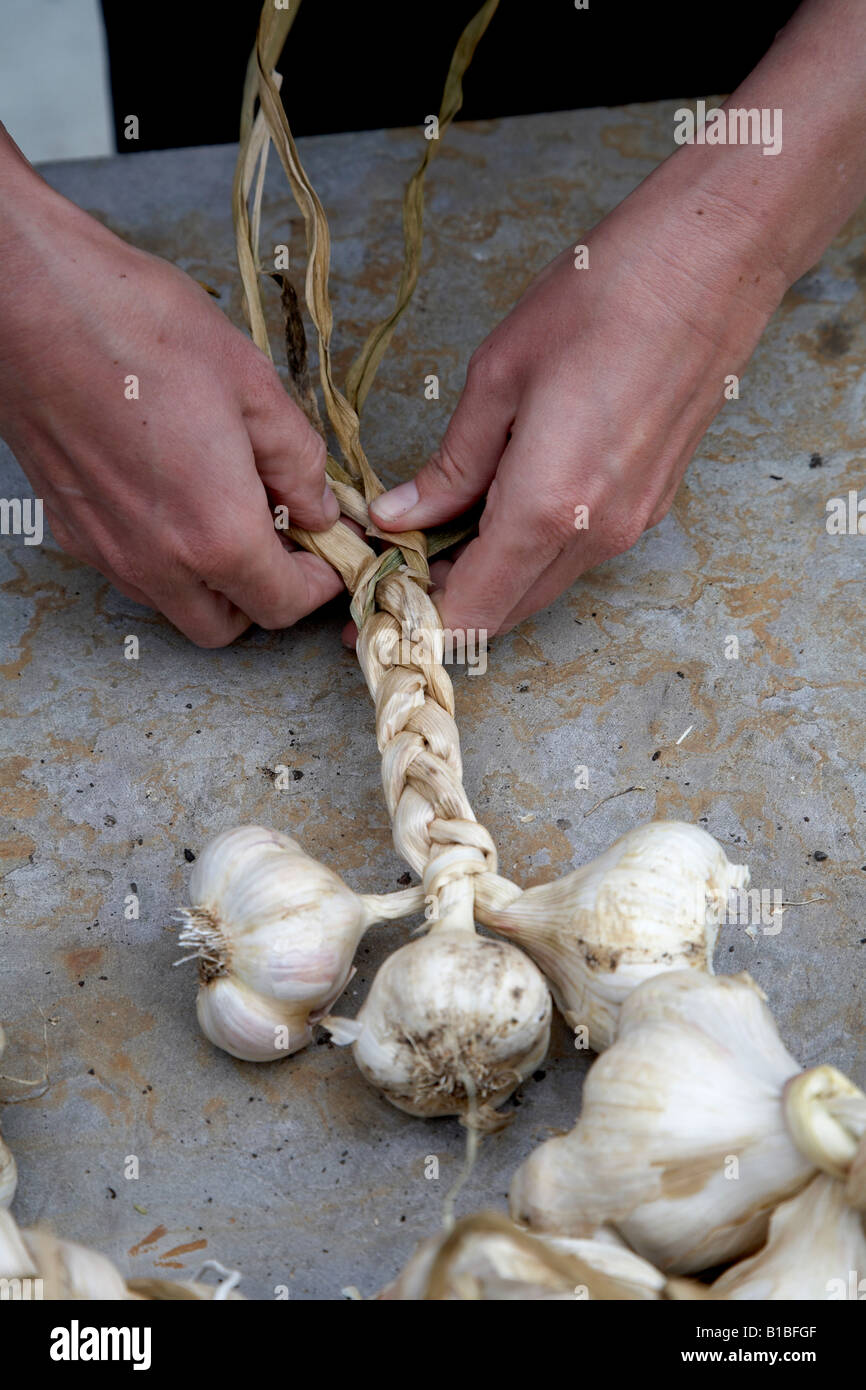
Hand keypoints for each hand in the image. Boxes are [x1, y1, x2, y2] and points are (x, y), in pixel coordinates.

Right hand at [0, 156, 341, 645]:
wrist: (34, 301)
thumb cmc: (141, 330)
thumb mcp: (254, 387)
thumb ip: (299, 463)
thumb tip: (318, 506)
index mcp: (217, 533)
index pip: (283, 605)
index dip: (318, 583)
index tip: (327, 549)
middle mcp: (158, 560)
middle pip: (225, 625)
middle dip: (263, 596)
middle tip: (282, 539)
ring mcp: (106, 549)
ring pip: (172, 603)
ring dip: (210, 581)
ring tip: (226, 509)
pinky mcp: (69, 527)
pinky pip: (129, 569)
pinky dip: (162, 555)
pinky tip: (170, 493)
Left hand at [370, 177, 786, 634]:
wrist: (710, 264)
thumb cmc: (602, 299)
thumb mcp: (498, 378)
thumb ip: (450, 466)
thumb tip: (399, 516)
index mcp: (548, 507)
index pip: (473, 609)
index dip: (417, 623)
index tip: (372, 617)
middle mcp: (595, 535)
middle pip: (507, 611)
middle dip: (446, 604)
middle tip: (394, 573)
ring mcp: (630, 524)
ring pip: (541, 586)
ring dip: (487, 579)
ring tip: (436, 536)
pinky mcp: (649, 506)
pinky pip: (575, 555)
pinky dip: (527, 553)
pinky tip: (496, 510)